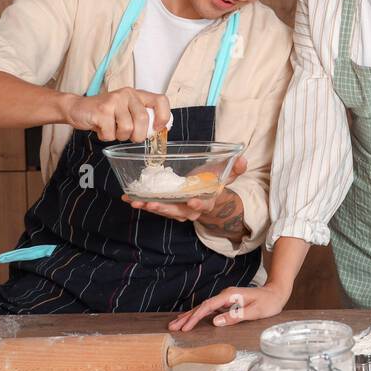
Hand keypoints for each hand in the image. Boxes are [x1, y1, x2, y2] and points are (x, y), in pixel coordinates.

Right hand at [64, 87, 170, 141]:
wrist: (77, 108)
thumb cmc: (105, 113)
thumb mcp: (126, 111)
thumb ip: (141, 117)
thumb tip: (160, 130)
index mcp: (137, 94)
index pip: (161, 100)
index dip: (164, 116)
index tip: (157, 128)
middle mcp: (128, 94)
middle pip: (143, 120)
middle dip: (138, 136)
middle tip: (131, 137)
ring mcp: (114, 101)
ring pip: (127, 129)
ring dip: (120, 136)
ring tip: (112, 131)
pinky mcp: (102, 110)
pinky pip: (111, 133)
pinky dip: (106, 137)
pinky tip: (102, 129)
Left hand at [124, 157, 247, 225]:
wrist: (204, 193)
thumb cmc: (214, 182)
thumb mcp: (225, 174)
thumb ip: (235, 168)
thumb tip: (242, 158)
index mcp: (207, 200)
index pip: (204, 204)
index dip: (198, 203)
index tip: (191, 201)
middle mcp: (191, 209)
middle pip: (178, 211)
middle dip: (164, 208)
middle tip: (151, 203)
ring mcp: (178, 209)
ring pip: (164, 210)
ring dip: (149, 207)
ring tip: (135, 201)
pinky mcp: (167, 206)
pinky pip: (154, 206)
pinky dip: (141, 202)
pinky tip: (128, 198)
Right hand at [168, 280, 289, 330]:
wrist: (276, 293)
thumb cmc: (268, 303)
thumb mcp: (254, 311)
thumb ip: (235, 316)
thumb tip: (215, 322)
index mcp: (230, 296)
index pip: (208, 307)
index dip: (195, 318)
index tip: (185, 328)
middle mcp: (225, 295)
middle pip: (202, 306)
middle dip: (187, 317)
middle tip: (172, 327)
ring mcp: (226, 298)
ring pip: (204, 308)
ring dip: (190, 316)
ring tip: (176, 323)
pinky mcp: (227, 303)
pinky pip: (210, 309)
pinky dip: (199, 315)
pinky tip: (192, 319)